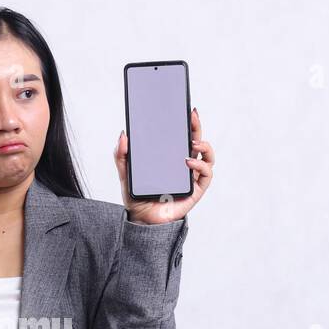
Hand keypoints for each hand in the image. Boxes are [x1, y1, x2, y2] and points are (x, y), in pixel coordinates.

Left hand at [115, 107, 214, 223]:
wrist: (142, 221)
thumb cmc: (138, 197)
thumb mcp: (125, 174)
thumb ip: (121, 155)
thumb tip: (123, 134)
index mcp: (170, 157)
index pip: (181, 135)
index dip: (185, 121)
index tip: (184, 107)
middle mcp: (184, 164)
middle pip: (196, 140)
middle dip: (196, 126)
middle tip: (192, 115)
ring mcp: (192, 177)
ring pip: (207, 156)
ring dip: (204, 146)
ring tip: (193, 143)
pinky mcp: (196, 190)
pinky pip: (205, 175)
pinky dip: (200, 166)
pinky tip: (189, 162)